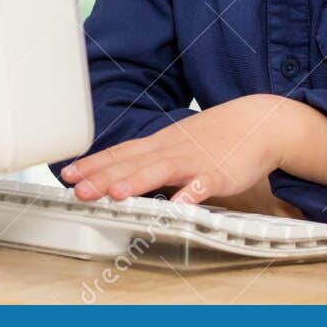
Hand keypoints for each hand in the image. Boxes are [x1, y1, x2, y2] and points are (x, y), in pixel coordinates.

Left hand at [59, 95, 290, 204]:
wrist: (259, 122)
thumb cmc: (216, 137)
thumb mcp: (177, 143)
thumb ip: (151, 159)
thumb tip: (119, 174)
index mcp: (161, 145)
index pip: (121, 153)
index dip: (94, 164)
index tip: (68, 174)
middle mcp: (172, 150)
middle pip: (133, 163)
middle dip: (103, 177)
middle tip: (77, 190)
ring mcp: (195, 161)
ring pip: (161, 171)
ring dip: (137, 182)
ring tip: (115, 195)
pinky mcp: (220, 173)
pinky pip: (203, 184)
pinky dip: (191, 193)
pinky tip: (179, 204)